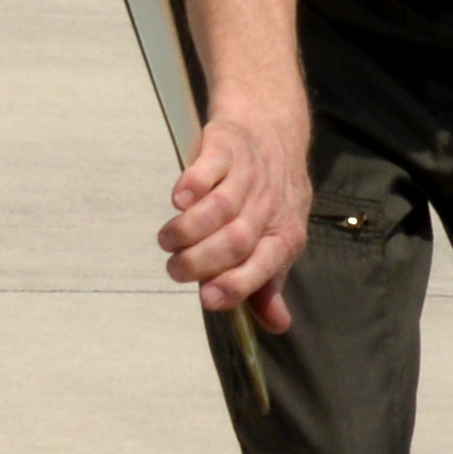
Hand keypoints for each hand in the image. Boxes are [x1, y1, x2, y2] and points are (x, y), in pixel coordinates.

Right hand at [159, 93, 315, 318]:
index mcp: (285, 234)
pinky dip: (193, 183)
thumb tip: (276, 326)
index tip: (206, 299)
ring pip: (221, 206)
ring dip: (189, 228)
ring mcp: (248, 174)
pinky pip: (210, 166)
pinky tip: (178, 200)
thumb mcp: (279, 238)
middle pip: (237, 239)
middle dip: (202, 260)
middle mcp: (269, 205)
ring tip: (167, 241)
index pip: (263, 266)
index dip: (236, 285)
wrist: (272, 127)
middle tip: (175, 270)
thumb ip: (269, 283)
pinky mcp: (226, 145)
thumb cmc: (271, 195)